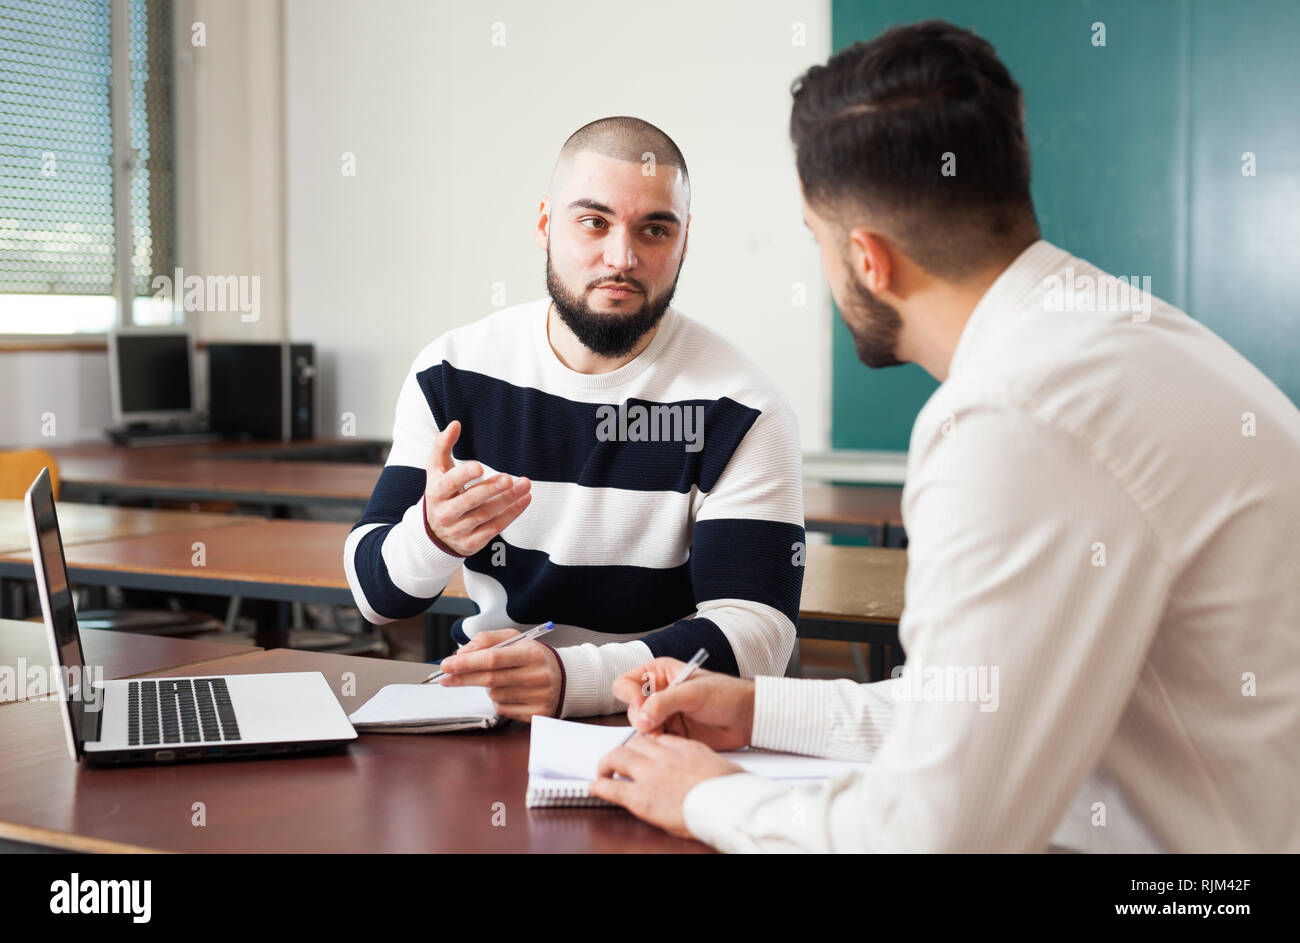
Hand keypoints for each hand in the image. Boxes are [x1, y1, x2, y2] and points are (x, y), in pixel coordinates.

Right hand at [424, 420, 530, 556]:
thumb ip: (443, 446)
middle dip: (491, 490)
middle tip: (510, 478)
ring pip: (486, 515)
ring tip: (525, 484)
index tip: (480, 466)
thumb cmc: (441, 493)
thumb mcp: (437, 471)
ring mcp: (458, 530)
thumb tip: (456, 424)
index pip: (448, 484)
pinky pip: (495, 528)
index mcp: (435, 493)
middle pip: (470, 501)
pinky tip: (525, 500)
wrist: (434, 534)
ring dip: (508, 500)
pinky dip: (512, 514)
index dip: (463, 475)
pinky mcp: (471, 543)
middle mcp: (445, 514)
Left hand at [437, 628, 561, 721]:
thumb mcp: (516, 639)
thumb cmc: (534, 657)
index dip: (466, 663)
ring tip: (498, 679)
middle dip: (462, 678)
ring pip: (494, 695)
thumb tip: (462, 653)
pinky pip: (503, 709)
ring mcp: (538, 697)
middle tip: (444, 677)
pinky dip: (498, 700)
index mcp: (531, 653)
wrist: (567, 678)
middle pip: (489, 679)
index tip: (447, 665)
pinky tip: (508, 692)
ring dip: (486, 688)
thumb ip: (488, 640)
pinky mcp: (536, 713)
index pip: (493, 658)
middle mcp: (537, 676)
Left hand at [591, 734, 743, 838]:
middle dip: (625, 749)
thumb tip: (715, 775)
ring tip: (603, 771)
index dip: (650, 744)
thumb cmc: (734, 793)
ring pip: (619, 757)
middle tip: (619, 759)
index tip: (646, 750)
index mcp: (688, 749)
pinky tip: (595, 787)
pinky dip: (600, 786)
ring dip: (608, 763)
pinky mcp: (642, 797)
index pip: (661, 739)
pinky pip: (613, 787)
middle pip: (636, 742)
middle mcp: (666, 757)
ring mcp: (652, 774)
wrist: (730, 806)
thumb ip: (711, 768)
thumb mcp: (726, 770)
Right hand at [612, 657, 755, 750]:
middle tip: (656, 726)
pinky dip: (658, 745)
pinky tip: (673, 742)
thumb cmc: (726, 694)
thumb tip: (641, 718)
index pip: (626, 684)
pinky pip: (653, 743)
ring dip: (649, 734)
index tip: (643, 707)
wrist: (746, 718)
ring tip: (667, 735)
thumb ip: (664, 703)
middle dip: (641, 719)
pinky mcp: (671, 735)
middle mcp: (657, 694)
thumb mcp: (693, 693)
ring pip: (640, 728)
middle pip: (630, 709)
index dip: (631, 697)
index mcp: (659, 674)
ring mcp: (663, 716)